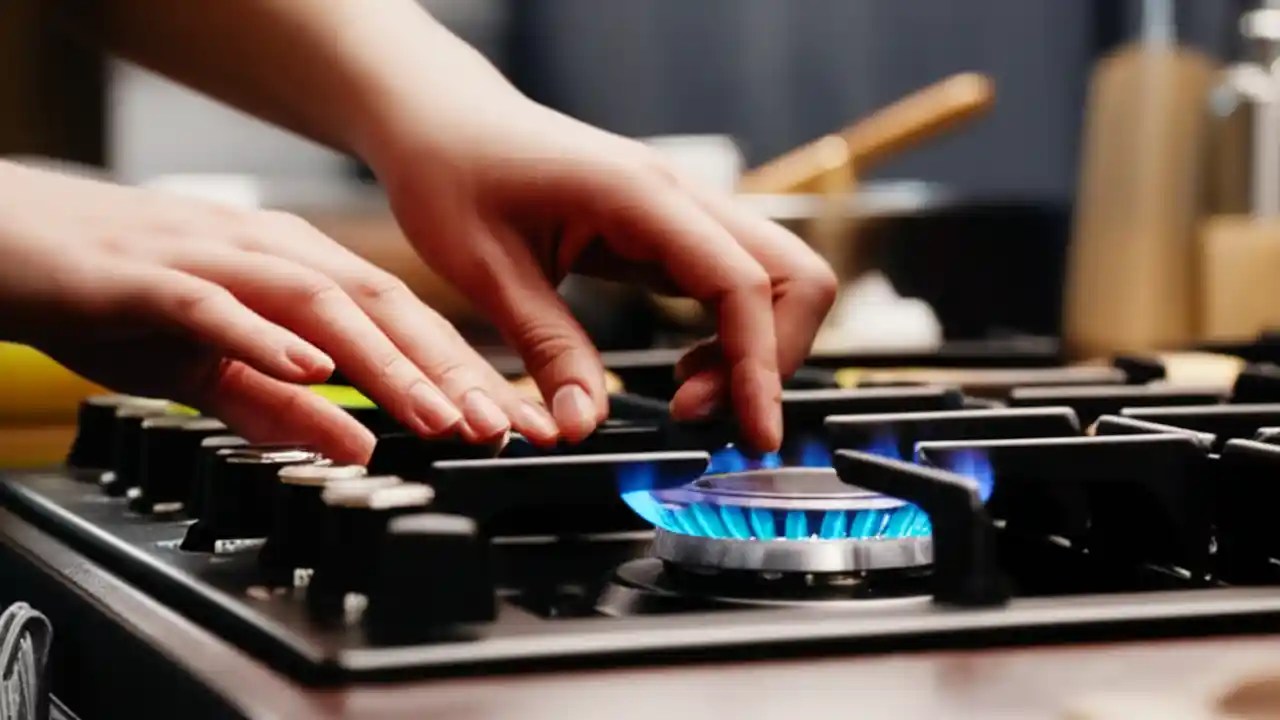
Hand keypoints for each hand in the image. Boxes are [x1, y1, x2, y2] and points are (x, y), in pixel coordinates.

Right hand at [0, 161, 560, 462]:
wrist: (8, 242)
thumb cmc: (118, 297)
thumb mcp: (210, 369)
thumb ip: (278, 406)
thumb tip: (354, 446)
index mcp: (293, 269)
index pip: (396, 320)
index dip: (454, 370)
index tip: (502, 420)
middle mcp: (267, 255)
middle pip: (375, 307)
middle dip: (440, 370)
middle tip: (491, 425)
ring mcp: (211, 260)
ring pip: (315, 304)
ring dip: (379, 360)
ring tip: (427, 410)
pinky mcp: (148, 276)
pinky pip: (216, 305)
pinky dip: (266, 336)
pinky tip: (310, 366)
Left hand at [365, 73, 836, 450]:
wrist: (442, 118)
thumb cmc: (452, 172)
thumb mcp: (486, 270)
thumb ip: (547, 349)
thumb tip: (584, 427)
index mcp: (639, 195)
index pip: (742, 283)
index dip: (758, 365)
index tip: (750, 431)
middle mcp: (678, 196)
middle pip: (793, 274)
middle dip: (775, 357)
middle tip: (712, 419)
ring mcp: (682, 210)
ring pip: (774, 280)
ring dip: (756, 349)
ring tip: (690, 401)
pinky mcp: (671, 230)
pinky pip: (734, 285)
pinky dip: (731, 337)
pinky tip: (685, 372)